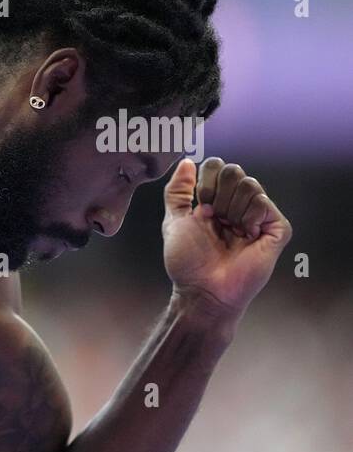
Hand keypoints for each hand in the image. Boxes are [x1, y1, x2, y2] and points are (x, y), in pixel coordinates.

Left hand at [162, 157, 291, 320]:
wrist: (202, 288)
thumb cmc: (188, 261)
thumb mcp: (174, 220)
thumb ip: (178, 190)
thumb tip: (187, 162)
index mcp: (216, 200)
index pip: (217, 166)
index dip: (204, 183)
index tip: (198, 209)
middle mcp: (239, 205)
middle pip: (234, 171)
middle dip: (216, 195)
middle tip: (213, 220)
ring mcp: (259, 216)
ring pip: (249, 184)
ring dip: (230, 209)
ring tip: (228, 231)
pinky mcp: (277, 228)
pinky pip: (263, 203)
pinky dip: (248, 217)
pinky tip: (244, 235)